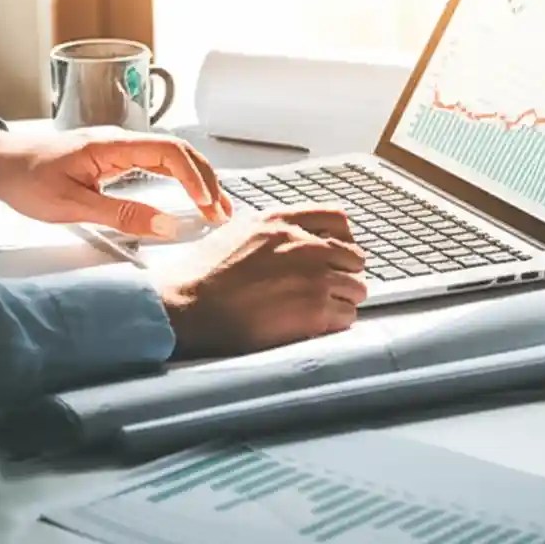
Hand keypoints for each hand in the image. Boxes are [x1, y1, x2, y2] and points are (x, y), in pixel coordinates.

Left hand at [0, 125, 233, 237]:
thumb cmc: (25, 178)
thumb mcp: (72, 205)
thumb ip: (121, 216)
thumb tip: (165, 226)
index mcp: (111, 146)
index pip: (169, 153)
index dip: (194, 178)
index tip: (207, 206)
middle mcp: (119, 141)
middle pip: (179, 153)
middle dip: (206, 181)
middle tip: (221, 213)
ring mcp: (118, 148)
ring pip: (171, 157)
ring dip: (197, 180)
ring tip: (214, 207)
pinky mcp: (114, 159)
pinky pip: (157, 164)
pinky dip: (180, 179)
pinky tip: (189, 195)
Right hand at [153, 206, 366, 357]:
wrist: (188, 306)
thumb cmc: (202, 274)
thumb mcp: (237, 231)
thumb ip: (272, 230)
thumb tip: (294, 236)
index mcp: (282, 222)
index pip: (337, 219)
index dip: (342, 239)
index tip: (338, 253)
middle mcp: (303, 245)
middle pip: (355, 256)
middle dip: (345, 273)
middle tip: (331, 288)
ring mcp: (313, 277)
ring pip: (357, 287)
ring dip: (344, 299)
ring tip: (324, 309)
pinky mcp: (315, 310)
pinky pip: (347, 316)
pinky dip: (337, 322)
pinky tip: (317, 325)